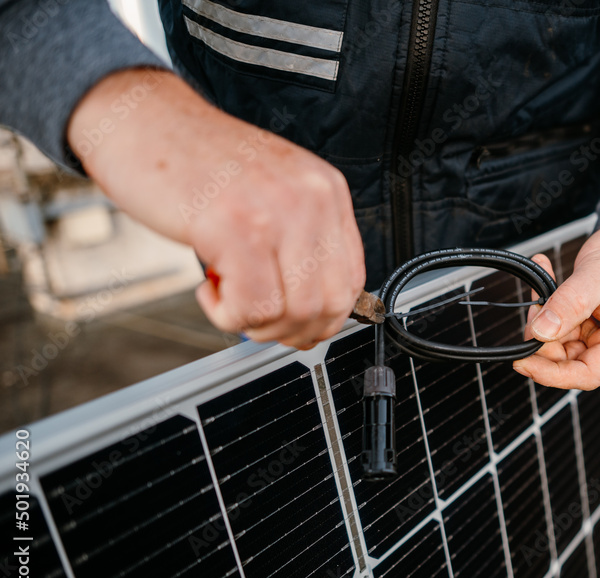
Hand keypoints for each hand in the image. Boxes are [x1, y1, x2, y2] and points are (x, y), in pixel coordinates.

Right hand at [67, 69, 364, 349]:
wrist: (140, 118)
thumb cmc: (196, 160)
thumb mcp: (271, 190)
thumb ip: (299, 239)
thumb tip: (311, 308)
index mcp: (326, 189)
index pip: (352, 279)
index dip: (324, 318)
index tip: (298, 327)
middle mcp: (311, 198)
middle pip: (330, 303)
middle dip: (291, 331)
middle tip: (256, 321)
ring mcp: (276, 212)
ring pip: (294, 312)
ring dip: (256, 325)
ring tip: (227, 298)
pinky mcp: (234, 228)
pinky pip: (252, 307)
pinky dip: (227, 316)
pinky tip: (208, 289)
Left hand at [512, 207, 599, 389]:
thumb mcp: (599, 275)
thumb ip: (570, 304)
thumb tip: (541, 332)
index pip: (588, 374)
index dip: (553, 375)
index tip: (524, 363)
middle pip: (570, 361)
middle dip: (544, 342)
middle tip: (532, 312)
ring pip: (560, 342)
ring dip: (543, 319)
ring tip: (540, 286)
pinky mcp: (589, 320)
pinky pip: (561, 322)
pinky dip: (548, 303)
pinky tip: (544, 275)